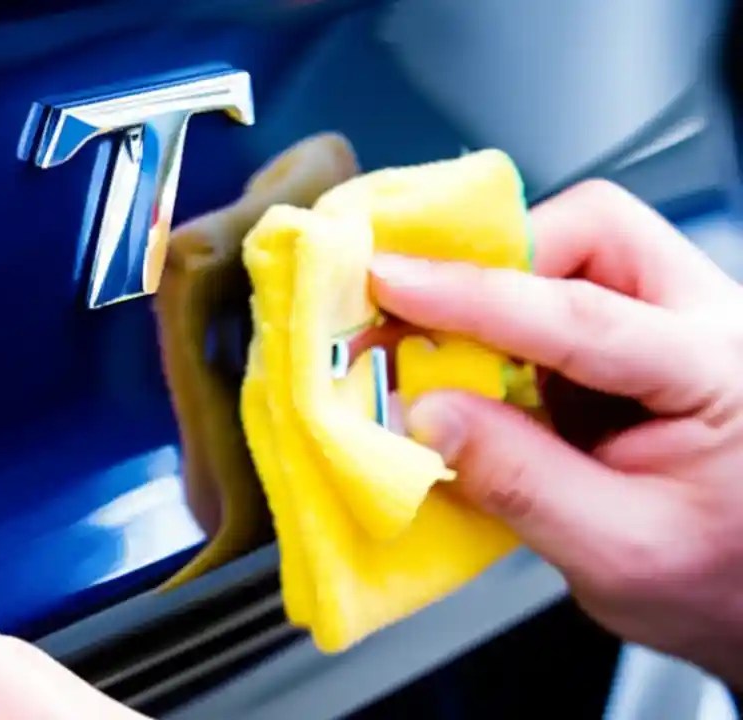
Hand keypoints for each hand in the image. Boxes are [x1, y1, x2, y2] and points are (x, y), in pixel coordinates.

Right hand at [369, 179, 742, 684]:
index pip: (584, 314)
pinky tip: (472, 372)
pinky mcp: (633, 335)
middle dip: (496, 262)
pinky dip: (497, 324)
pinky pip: (554, 292)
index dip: (474, 297)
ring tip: (442, 354)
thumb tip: (423, 415)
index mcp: (720, 373)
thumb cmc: (714, 579)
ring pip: (571, 250)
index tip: (390, 285)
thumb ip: (520, 482)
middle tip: (418, 312)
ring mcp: (672, 320)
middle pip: (593, 231)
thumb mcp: (620, 556)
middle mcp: (706, 322)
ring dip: (493, 293)